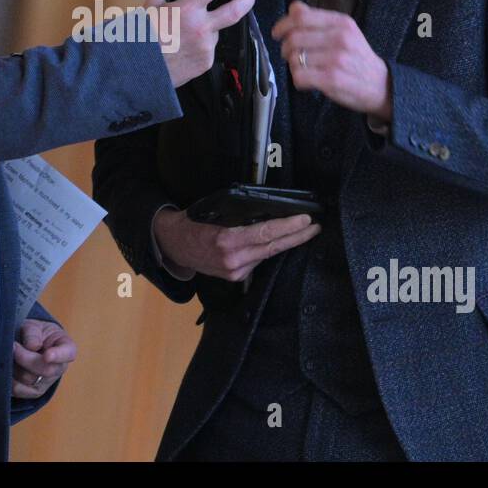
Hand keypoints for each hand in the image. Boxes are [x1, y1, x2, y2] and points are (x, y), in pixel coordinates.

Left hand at [12, 318, 76, 398]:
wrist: (27, 344)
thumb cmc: (35, 333)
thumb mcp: (34, 326)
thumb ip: (33, 333)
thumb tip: (32, 346)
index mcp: (66, 348)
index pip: (68, 353)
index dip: (58, 356)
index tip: (47, 356)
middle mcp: (60, 368)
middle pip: (47, 370)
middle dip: (26, 358)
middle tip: (13, 346)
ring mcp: (47, 382)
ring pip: (30, 379)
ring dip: (15, 366)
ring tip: (9, 354)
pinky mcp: (33, 391)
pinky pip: (20, 390)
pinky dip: (10, 380)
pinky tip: (6, 368)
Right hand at [148, 0, 256, 87]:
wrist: (138, 72)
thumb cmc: (141, 40)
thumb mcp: (148, 9)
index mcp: (186, 10)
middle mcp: (201, 28)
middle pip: (236, 10)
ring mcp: (206, 47)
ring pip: (217, 31)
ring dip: (209, 27)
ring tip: (187, 32)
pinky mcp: (206, 62)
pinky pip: (209, 48)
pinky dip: (202, 44)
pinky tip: (185, 46)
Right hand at [153, 207, 321, 281]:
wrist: (173, 245)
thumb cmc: (193, 222)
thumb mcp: (213, 212)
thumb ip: (238, 216)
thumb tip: (266, 210)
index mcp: (227, 240)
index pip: (265, 234)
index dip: (288, 227)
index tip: (305, 220)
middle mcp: (233, 259)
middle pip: (273, 247)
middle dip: (297, 237)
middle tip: (315, 227)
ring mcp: (234, 271)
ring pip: (267, 255)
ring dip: (285, 243)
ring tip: (302, 232)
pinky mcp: (235, 277)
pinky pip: (258, 261)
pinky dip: (268, 250)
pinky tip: (278, 242)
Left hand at [271, 0, 392, 119]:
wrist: (381, 85)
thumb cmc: (357, 57)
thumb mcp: (343, 31)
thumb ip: (317, 19)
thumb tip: (294, 7)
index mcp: (341, 22)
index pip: (301, 17)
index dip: (283, 25)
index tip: (277, 34)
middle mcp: (340, 38)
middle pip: (294, 38)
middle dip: (285, 49)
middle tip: (289, 55)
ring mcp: (337, 59)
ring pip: (295, 59)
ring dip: (293, 66)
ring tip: (305, 69)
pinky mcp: (332, 79)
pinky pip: (300, 77)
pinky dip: (298, 80)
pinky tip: (308, 81)